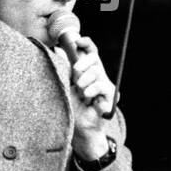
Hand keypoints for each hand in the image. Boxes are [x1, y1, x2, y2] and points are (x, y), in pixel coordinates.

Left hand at [67, 35, 115, 155]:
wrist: (80, 128)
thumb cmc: (72, 107)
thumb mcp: (65, 86)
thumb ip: (65, 68)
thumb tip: (58, 49)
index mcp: (87, 70)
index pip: (90, 52)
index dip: (86, 44)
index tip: (77, 41)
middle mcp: (97, 75)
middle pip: (94, 58)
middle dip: (84, 62)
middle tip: (75, 72)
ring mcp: (105, 85)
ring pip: (97, 72)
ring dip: (86, 82)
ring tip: (82, 94)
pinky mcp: (111, 96)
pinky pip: (104, 87)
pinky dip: (94, 92)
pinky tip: (90, 100)